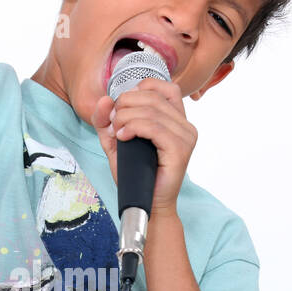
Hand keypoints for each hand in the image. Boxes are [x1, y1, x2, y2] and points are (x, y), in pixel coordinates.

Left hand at [90, 78, 196, 215]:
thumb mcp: (116, 142)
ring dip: (126, 117)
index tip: (122, 107)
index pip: (163, 86)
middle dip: (126, 104)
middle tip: (113, 122)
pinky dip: (134, 127)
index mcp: (176, 119)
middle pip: (153, 96)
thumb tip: (106, 99)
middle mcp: (185, 125)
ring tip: (116, 132)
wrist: (146, 203)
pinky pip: (154, 127)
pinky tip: (122, 137)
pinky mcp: (180, 150)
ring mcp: (186, 137)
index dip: (139, 89)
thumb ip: (107, 121)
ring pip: (151, 110)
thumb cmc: (136, 174)